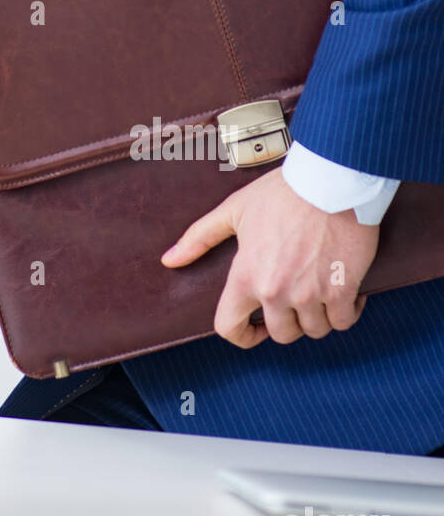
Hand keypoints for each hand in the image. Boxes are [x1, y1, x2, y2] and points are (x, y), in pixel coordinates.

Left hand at [160, 167, 378, 348]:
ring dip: (316, 315)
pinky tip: (342, 289)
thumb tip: (169, 260)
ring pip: (315, 330)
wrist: (330, 180)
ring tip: (316, 288)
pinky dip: (346, 310)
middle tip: (292, 295)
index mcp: (247, 275)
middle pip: (281, 334)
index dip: (241, 334)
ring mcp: (312, 294)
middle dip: (286, 320)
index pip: (230, 328)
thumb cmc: (282, 193)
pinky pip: (344, 320)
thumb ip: (199, 238)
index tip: (254, 326)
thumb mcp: (234, 210)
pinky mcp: (343, 290)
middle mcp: (277, 291)